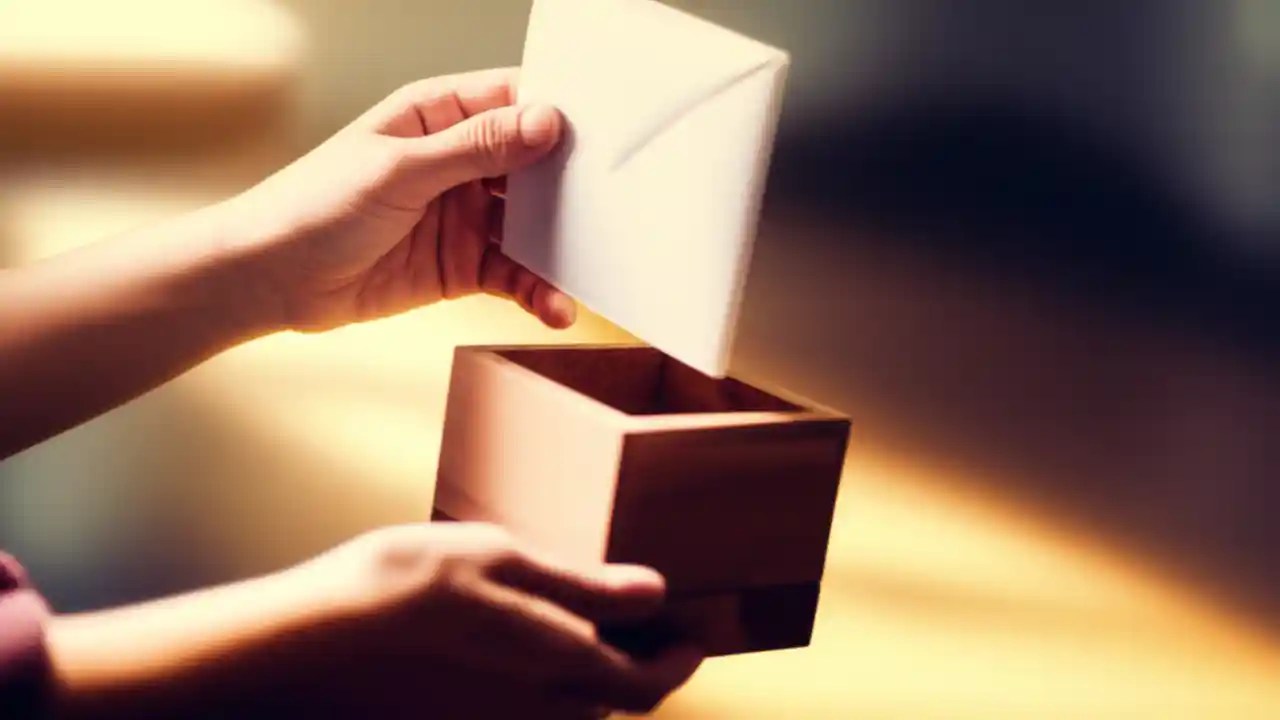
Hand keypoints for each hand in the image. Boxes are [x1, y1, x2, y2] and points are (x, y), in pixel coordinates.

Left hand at [218, 67, 574, 331]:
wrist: (271, 280)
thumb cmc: (314, 206)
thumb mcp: (400, 170)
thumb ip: (475, 148)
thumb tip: (545, 122)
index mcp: (438, 115)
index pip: (513, 102)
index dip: (558, 115)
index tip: (603, 136)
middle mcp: (458, 161)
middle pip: (534, 165)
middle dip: (572, 187)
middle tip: (614, 209)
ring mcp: (463, 214)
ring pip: (531, 225)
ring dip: (560, 248)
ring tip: (588, 272)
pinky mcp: (462, 264)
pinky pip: (514, 274)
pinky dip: (537, 290)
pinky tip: (555, 307)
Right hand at [294, 523, 704, 717]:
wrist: (307, 647)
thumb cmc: (407, 587)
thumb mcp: (503, 561)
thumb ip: (584, 586)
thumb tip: (655, 592)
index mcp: (560, 666)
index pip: (648, 685)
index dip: (680, 661)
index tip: (694, 635)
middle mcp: (536, 715)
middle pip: (609, 705)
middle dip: (635, 671)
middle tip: (637, 627)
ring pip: (565, 716)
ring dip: (586, 684)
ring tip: (574, 637)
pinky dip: (534, 695)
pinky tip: (508, 659)